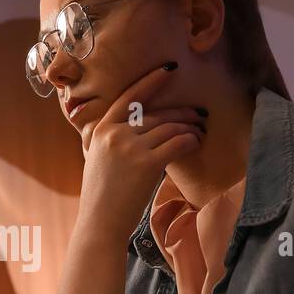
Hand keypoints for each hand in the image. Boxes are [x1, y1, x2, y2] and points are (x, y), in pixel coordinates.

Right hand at [75, 62, 206, 239]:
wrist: (100, 224)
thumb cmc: (100, 195)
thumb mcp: (92, 158)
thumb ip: (99, 137)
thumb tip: (109, 120)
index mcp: (100, 130)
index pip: (130, 97)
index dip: (151, 81)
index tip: (169, 70)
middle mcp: (114, 134)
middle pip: (156, 114)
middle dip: (181, 112)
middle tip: (199, 113)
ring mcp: (130, 148)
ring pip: (169, 128)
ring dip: (189, 127)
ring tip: (200, 130)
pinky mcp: (146, 165)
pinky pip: (176, 143)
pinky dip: (190, 140)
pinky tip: (196, 142)